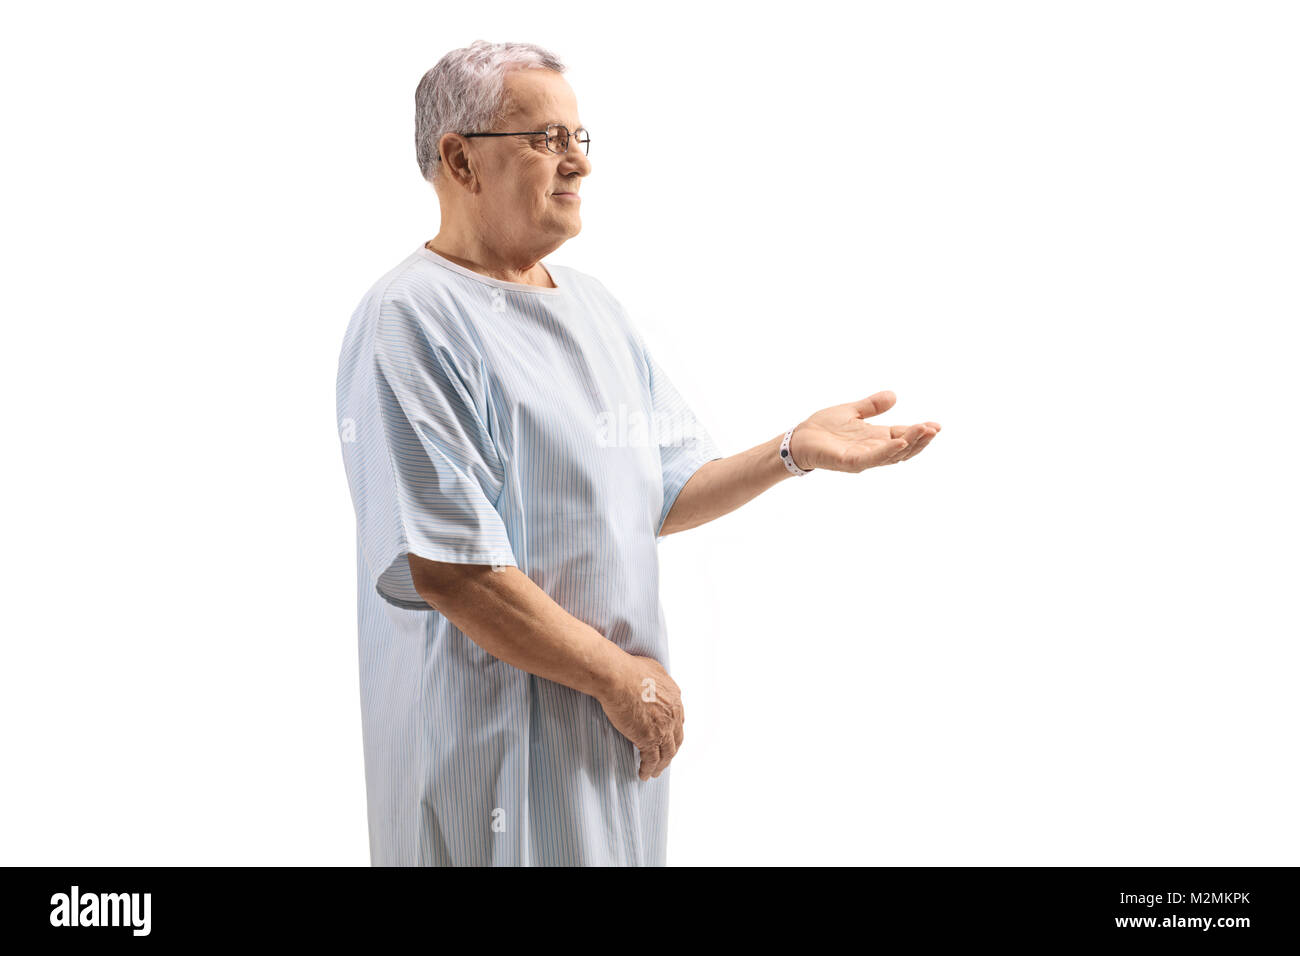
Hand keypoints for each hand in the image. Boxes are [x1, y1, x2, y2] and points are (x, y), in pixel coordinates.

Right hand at [597, 652, 684, 780]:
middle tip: (665, 759)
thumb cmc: (627, 669)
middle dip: (670, 750)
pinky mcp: (649, 739)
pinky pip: (651, 760)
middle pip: (676, 739)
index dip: (673, 731)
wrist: (616, 677)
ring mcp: (663, 728)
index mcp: (674, 697)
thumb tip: (655, 683)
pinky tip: (644, 774)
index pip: (678, 720)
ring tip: (655, 772)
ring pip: (667, 753)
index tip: (668, 738)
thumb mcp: (652, 669)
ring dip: (662, 765)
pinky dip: (648, 769)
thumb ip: (657, 681)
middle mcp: (673, 713)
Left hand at [788, 391, 939, 472]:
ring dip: (910, 443)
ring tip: (924, 431)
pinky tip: (900, 442)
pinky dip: (887, 451)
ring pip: (892, 455)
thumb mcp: (852, 411)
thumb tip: (894, 395)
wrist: (798, 438)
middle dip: (920, 439)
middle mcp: (872, 450)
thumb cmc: (822, 427)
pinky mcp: (849, 462)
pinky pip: (872, 458)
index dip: (920, 432)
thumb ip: (872, 406)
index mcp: (875, 438)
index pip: (903, 436)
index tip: (936, 425)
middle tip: (934, 429)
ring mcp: (862, 458)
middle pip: (904, 449)